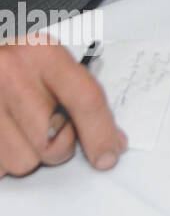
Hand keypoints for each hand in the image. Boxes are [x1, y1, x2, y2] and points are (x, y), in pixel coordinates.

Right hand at [0, 38, 125, 177]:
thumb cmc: (18, 67)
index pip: (84, 100)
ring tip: (18, 129)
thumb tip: (113, 143)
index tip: (107, 157)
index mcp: (44, 53)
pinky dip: (3, 161)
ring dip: (27, 155)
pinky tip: (2, 136)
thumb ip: (82, 97)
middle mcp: (12, 74)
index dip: (101, 134)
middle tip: (50, 132)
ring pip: (23, 162)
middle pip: (54, 143)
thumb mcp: (51, 65)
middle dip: (59, 149)